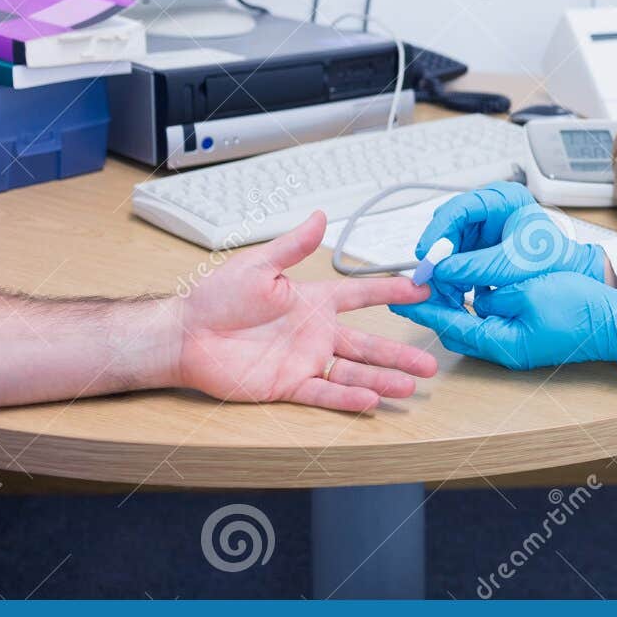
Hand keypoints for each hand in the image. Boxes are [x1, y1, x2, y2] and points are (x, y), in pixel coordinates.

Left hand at [176, 212, 438, 411]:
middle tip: (430, 359)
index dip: (390, 293)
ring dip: (382, 379)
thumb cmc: (216, 298)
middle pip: (367, 344)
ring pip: (353, 372)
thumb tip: (318, 216)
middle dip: (399, 352)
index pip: (361, 296)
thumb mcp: (259, 266)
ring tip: (410, 385)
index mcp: (312, 301)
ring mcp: (303, 360)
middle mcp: (314, 333)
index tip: (421, 290)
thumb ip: (293, 247)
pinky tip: (371, 400)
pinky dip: (347, 398)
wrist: (186, 336)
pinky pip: (324, 392)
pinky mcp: (287, 385)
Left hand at [391, 271, 616, 370]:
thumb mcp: (529, 291)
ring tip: (445, 281)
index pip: (451, 325)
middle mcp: (505, 349)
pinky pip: (491, 322)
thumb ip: (494, 294)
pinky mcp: (525, 336)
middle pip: (457, 331)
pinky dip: (477, 306)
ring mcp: (515, 345)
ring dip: (456, 306)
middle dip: (437, 307)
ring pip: (472, 326)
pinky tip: (476, 287)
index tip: (403, 296)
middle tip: (423, 283)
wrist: (613, 321)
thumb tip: (474, 294)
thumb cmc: (579, 307)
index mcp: (503, 343)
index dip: (424, 309)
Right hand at [427, 201, 605, 306]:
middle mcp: (490, 209)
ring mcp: (484, 227)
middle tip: (429, 276)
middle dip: (439, 254)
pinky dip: (453, 275)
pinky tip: (455, 292)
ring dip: (444, 268)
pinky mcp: (481, 246)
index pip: (462, 207)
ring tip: (444, 290)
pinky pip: (457, 257)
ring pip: (450, 244)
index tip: (428, 252)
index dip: (440, 230)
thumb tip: (440, 271)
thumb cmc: (553, 262)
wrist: (570, 275)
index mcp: (504, 199)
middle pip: (450, 226)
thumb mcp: (512, 265)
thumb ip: (476, 266)